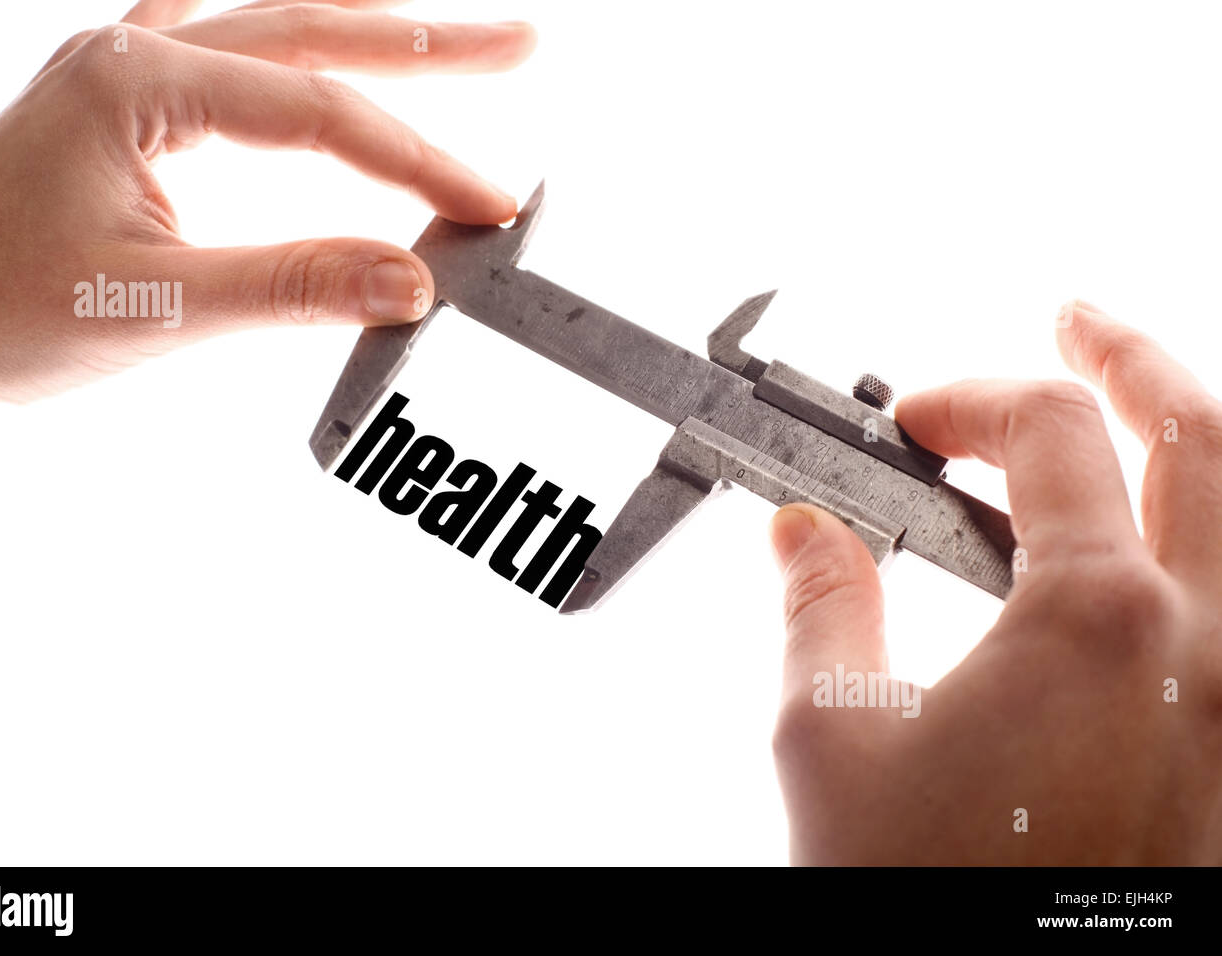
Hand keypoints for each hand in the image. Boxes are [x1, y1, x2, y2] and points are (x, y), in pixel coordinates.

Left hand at [0, 0, 534, 415]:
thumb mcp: (154, 307)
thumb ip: (291, 286)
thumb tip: (407, 280)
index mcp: (136, 86)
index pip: (316, 112)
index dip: (416, 159)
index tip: (490, 207)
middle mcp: (133, 57)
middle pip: (312, 28)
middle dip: (428, 42)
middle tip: (524, 46)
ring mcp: (126, 73)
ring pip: (276, 24)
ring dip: (371, 28)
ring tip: (457, 40)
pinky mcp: (127, 107)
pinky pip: (228, 44)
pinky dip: (297, 42)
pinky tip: (330, 37)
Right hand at [769, 301, 1221, 863]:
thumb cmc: (926, 898)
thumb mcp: (829, 743)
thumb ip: (818, 605)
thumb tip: (800, 532)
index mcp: (1102, 620)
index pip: (1049, 433)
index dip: (969, 396)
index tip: (910, 420)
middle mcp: (1211, 647)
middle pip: (1203, 432)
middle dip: (1131, 355)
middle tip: (1074, 320)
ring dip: (1199, 437)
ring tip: (1143, 406)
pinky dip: (1214, 547)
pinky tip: (1171, 550)